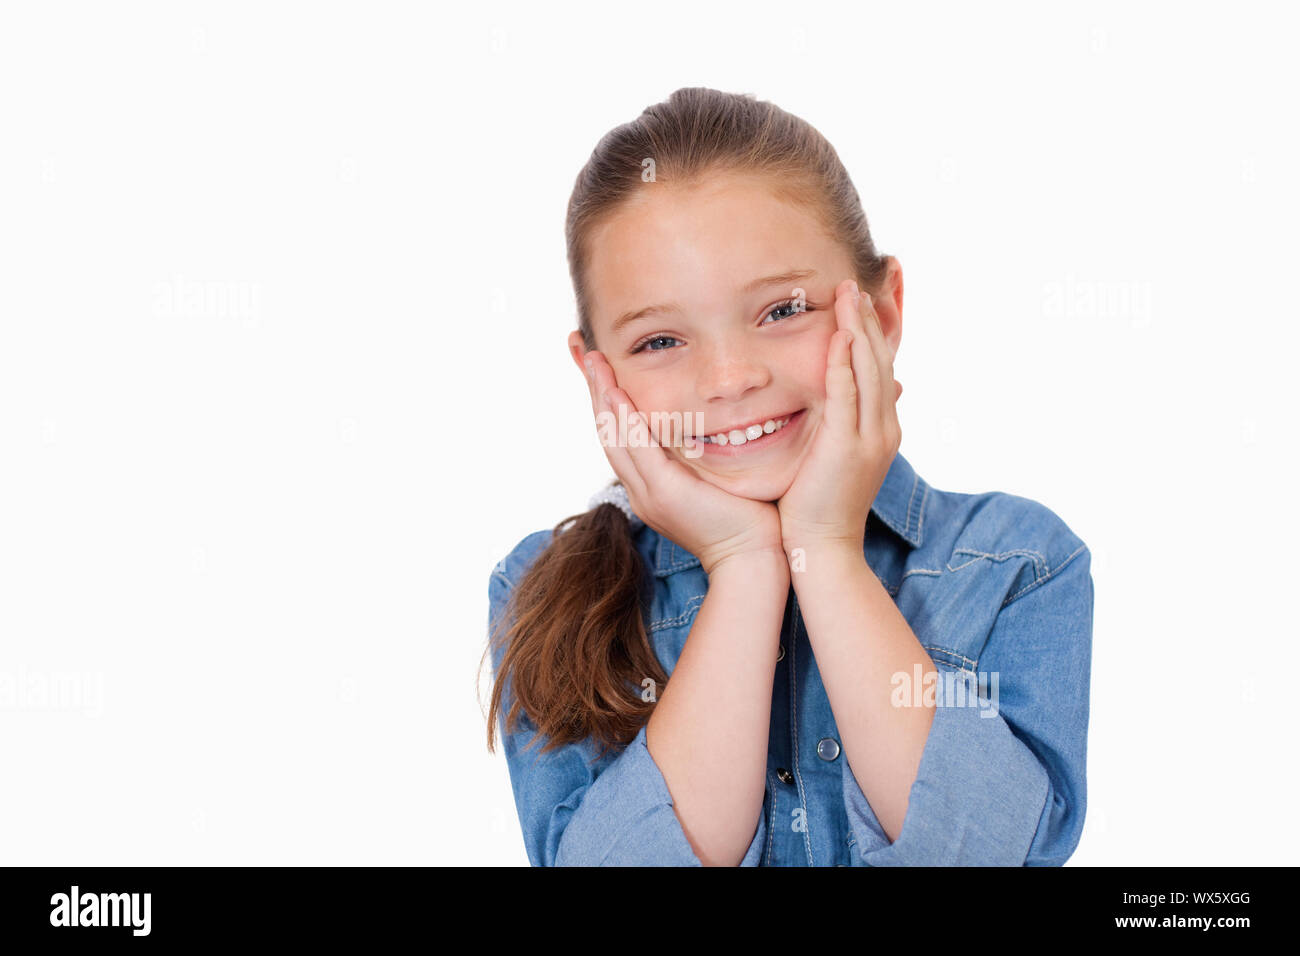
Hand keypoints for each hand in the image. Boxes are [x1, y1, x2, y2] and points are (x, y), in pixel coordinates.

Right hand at [582, 350, 784, 575]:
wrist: (753, 559)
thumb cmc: (748, 520)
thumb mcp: (719, 478)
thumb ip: (707, 452)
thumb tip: (714, 422)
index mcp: (651, 486)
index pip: (620, 434)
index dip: (606, 397)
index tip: (598, 362)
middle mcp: (641, 489)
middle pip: (607, 430)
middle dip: (592, 388)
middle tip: (580, 348)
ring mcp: (648, 492)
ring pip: (614, 436)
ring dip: (602, 395)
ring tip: (593, 360)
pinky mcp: (664, 492)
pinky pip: (637, 449)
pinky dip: (624, 419)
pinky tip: (615, 392)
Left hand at [777, 279, 902, 554]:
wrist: (825, 549)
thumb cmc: (818, 507)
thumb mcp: (835, 460)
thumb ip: (838, 428)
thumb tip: (834, 406)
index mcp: (880, 430)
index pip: (878, 370)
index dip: (871, 335)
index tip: (860, 303)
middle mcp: (883, 428)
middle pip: (879, 361)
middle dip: (869, 321)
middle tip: (855, 284)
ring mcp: (870, 437)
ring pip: (868, 371)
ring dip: (859, 329)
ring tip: (849, 294)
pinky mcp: (847, 447)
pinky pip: (847, 395)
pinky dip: (844, 363)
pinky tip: (838, 336)